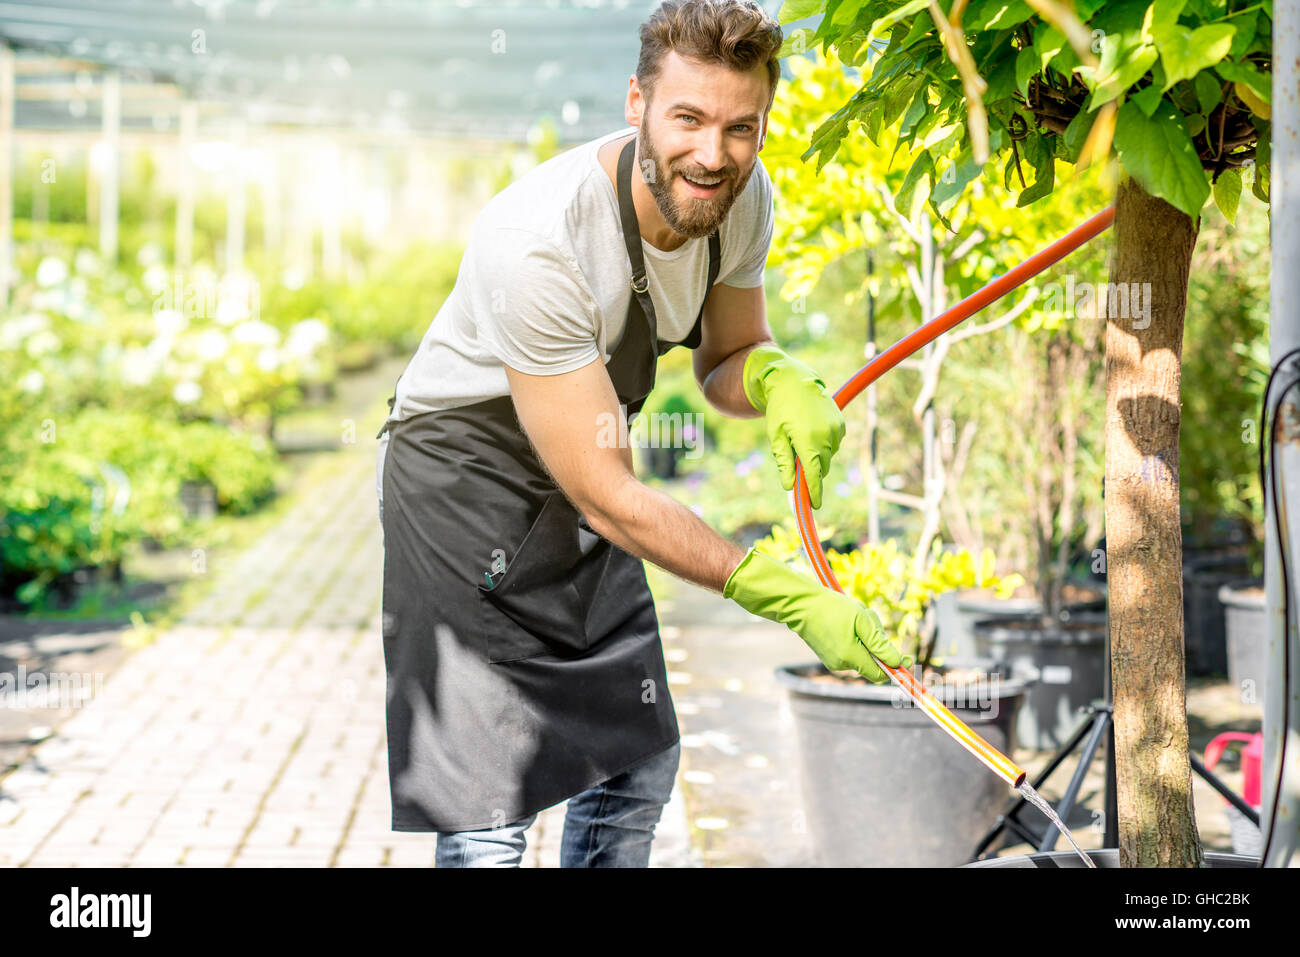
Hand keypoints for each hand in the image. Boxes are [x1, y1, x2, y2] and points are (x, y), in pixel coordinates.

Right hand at [723, 548, 911, 683]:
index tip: (910, 657)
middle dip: (878, 644)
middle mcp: (841, 665)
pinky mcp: (828, 656)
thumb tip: (898, 662)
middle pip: (873, 662)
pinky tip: (846, 622)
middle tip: (871, 621)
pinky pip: (852, 651)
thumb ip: (880, 643)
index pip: (881, 675)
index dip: (897, 667)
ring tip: (855, 616)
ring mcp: (833, 661)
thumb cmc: (832, 608)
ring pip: (863, 655)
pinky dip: (856, 639)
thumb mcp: (862, 620)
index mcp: (851, 657)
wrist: (800, 604)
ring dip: (867, 638)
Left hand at [742, 344, 845, 508]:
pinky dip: (824, 445)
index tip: (814, 506)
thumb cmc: (780, 409)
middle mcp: (826, 436)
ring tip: (801, 439)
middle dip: (811, 473)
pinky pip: (833, 445)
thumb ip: (784, 462)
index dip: (814, 492)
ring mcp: (836, 430)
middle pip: (821, 468)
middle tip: (797, 468)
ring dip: (817, 457)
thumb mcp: (776, 436)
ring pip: (828, 457)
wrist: (794, 381)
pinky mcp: (841, 425)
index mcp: (808, 440)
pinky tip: (811, 431)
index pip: (814, 475)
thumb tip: (789, 486)